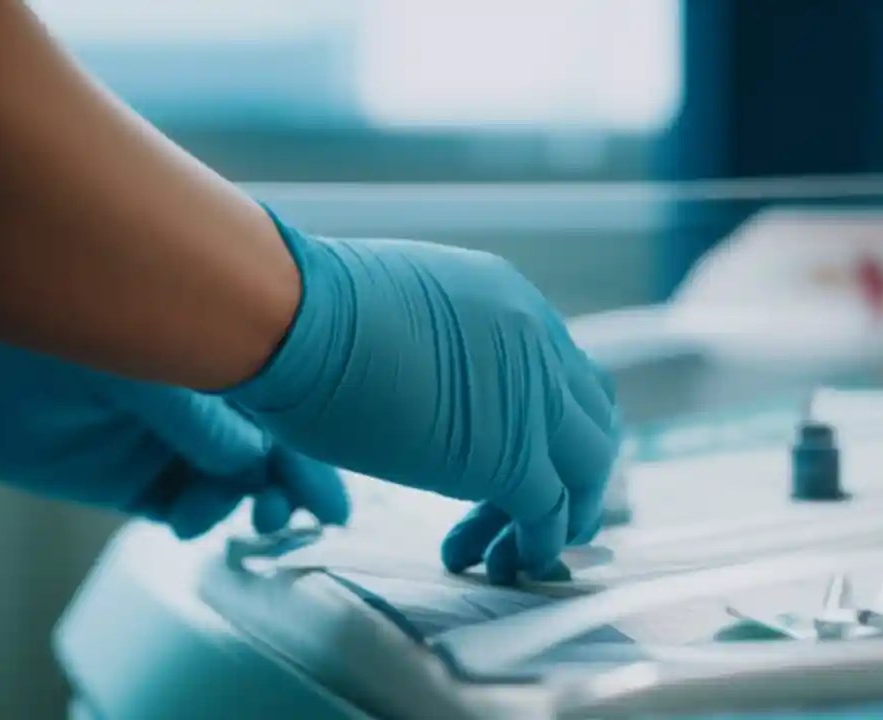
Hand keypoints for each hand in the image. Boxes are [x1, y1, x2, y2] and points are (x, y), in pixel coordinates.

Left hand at [0, 332, 347, 537]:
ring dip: (242, 502)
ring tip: (244, 516)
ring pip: (229, 481)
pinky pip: (182, 504)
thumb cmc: (62, 327)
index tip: (332, 498)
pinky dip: (197, 517)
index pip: (282, 411)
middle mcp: (201, 397)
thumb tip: (255, 465)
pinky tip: (191, 519)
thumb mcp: (147, 370)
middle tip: (287, 511)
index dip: (312, 453)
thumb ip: (206, 421)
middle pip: (264, 449)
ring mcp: (167, 438)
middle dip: (286, 483)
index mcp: (217, 359)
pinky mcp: (130, 478)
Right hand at [230, 210, 619, 583]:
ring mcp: (534, 401)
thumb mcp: (397, 312)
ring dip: (560, 517)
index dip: (541, 422)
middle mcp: (538, 346)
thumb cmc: (307, 309)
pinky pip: (551, 512)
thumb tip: (405, 380)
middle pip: (588, 419)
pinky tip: (509, 564)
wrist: (294, 318)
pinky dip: (539, 544)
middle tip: (526, 514)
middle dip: (566, 471)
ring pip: (587, 469)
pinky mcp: (513, 457)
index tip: (502, 460)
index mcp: (508, 301)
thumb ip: (431, 346)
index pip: (558, 370)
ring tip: (508, 555)